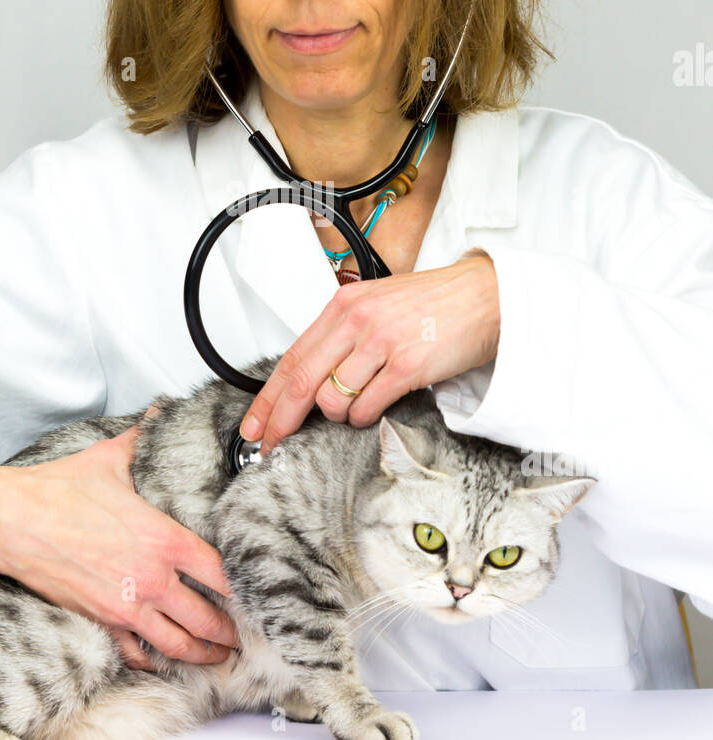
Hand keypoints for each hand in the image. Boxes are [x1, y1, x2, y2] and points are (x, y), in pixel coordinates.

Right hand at [0, 417, 238, 669]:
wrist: (10, 520)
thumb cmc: (58, 489)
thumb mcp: (111, 458)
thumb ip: (145, 436)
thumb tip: (162, 409)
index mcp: (163, 539)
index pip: (221, 572)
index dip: (244, 586)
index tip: (255, 591)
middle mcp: (150, 579)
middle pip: (207, 618)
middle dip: (230, 631)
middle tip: (245, 635)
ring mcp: (124, 606)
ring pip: (177, 644)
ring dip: (202, 653)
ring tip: (219, 656)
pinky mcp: (98, 622)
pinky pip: (135, 654)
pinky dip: (154, 661)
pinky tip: (165, 660)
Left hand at [238, 250, 500, 457]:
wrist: (485, 296)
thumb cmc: (435, 303)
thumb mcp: (377, 303)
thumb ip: (343, 333)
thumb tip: (311, 376)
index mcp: (343, 305)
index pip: (291, 357)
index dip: (267, 397)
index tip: (255, 423)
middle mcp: (357, 321)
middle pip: (301, 382)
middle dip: (281, 420)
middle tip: (270, 443)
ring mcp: (381, 343)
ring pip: (332, 399)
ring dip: (336, 417)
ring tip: (353, 410)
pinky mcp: (407, 365)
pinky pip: (367, 407)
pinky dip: (363, 418)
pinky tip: (372, 411)